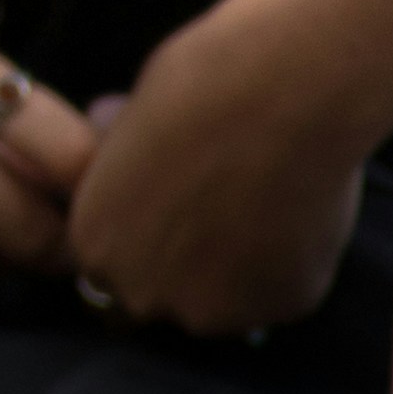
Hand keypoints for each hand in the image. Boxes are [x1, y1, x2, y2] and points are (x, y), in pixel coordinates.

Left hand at [61, 34, 369, 336]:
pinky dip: (291, 263)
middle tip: (224, 207)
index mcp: (92, 244)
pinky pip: (281, 292)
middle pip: (163, 294)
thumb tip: (114, 141)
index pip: (111, 265)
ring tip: (266, 202)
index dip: (146, 237)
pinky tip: (300, 209)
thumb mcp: (134, 119)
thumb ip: (126, 163)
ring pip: (225, 302)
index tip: (176, 207)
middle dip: (187, 263)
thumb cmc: (202, 82)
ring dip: (239, 270)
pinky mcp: (280, 308)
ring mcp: (214, 310)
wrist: (286, 89)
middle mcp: (142, 291)